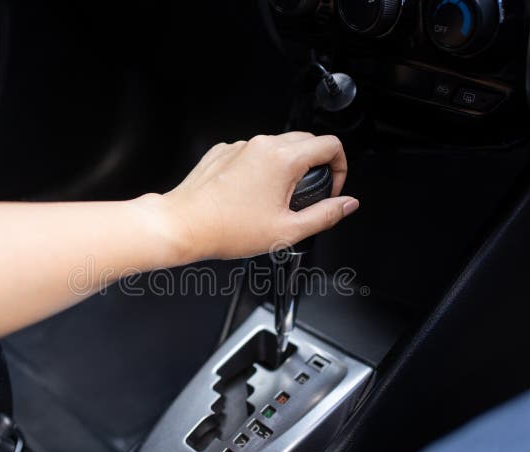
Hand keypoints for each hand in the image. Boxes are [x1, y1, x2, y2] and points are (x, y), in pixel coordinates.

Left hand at [161, 132, 358, 260]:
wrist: (183, 225)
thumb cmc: (226, 229)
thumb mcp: (287, 231)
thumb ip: (325, 215)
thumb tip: (347, 204)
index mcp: (283, 159)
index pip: (330, 145)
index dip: (340, 169)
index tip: (330, 189)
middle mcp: (261, 145)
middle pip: (306, 142)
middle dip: (316, 167)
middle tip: (307, 196)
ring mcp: (239, 146)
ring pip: (277, 147)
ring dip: (286, 168)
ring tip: (274, 201)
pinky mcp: (222, 153)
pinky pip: (252, 154)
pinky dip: (259, 170)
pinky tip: (249, 197)